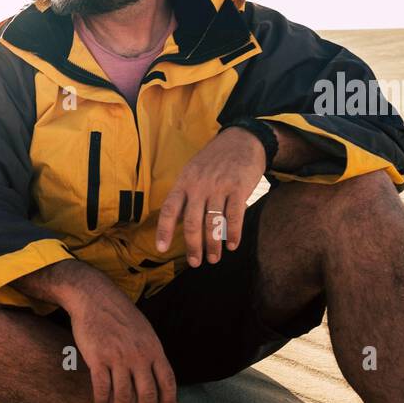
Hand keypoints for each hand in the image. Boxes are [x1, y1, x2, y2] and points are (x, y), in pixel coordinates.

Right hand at [65, 278, 176, 402]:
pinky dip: (102, 401)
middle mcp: (139, 356)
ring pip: (124, 395)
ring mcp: (118, 358)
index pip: (168, 382)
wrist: (94, 298)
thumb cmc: (119, 314)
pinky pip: (102, 388)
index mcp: (154, 349)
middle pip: (147, 393)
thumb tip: (155, 376)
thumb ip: (150, 353)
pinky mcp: (98, 359)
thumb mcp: (144, 331)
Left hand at [155, 126, 266, 265]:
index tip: (161, 249)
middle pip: (192, 222)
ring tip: (214, 258)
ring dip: (213, 244)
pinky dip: (233, 233)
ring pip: (213, 222)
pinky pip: (234, 215)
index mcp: (184, 182)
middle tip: (196, 262)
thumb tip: (178, 223)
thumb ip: (186, 195)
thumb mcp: (193, 171)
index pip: (169, 209)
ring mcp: (219, 186)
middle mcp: (199, 185)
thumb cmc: (214, 160)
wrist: (242, 139)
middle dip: (193, 246)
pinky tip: (232, 245)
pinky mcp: (239, 187)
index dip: (164, 230)